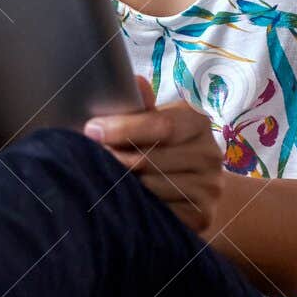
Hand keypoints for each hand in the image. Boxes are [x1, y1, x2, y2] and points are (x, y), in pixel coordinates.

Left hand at [84, 77, 226, 237]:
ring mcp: (209, 187)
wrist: (196, 186)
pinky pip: (161, 212)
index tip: (91, 130)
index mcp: (197, 121)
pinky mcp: (202, 215)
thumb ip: (141, 105)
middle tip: (86, 158)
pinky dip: (137, 207)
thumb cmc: (162, 146)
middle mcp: (209, 154)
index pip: (161, 125)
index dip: (122, 129)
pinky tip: (122, 201)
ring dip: (121, 185)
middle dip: (114, 159)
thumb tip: (134, 81)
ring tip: (98, 179)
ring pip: (152, 188)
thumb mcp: (153, 120)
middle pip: (151, 159)